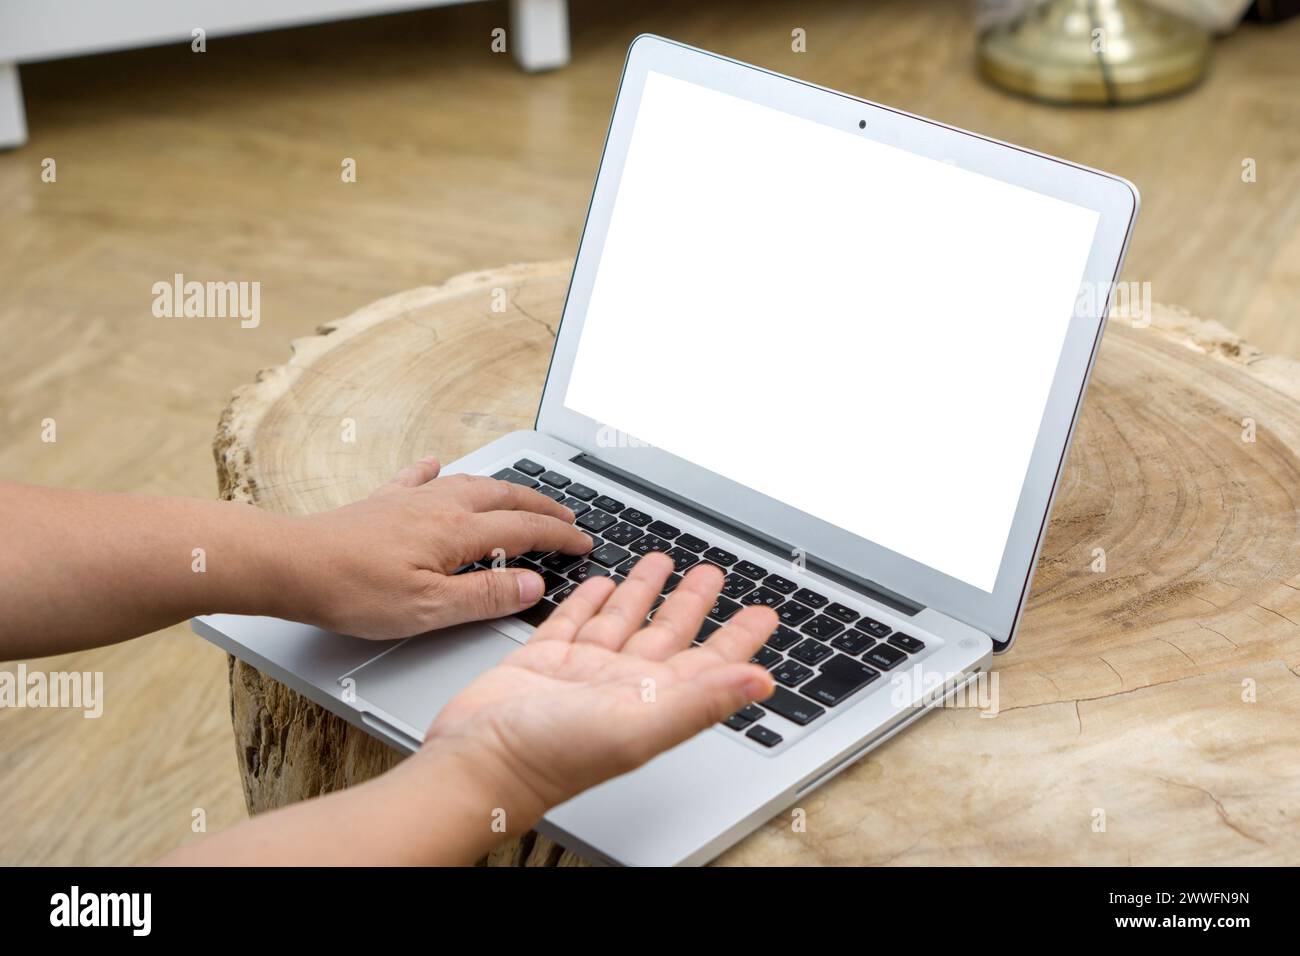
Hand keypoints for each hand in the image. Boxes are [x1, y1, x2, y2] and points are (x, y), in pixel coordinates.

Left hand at [279, 457, 592, 638]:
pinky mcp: (383, 503)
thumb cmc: (353, 590)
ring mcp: (410, 500)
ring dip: (504, 488)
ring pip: (471, 483)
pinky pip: (418, 478)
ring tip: (522, 494)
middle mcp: (439, 505)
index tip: (584, 543)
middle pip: (506, 496)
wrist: (291, 564)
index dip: (559, 536)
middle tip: (568, 516)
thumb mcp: (429, 609)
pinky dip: (437, 471)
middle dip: (542, 505)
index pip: (524, 528)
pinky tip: (436, 465)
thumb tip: (533, 586)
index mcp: (457, 531)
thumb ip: (485, 597)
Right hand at [420, 553, 777, 831]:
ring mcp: (581, 672)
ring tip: (662, 561)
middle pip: (669, 633)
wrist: (478, 760)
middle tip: (711, 573)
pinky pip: (573, 622)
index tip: (763, 614)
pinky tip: (601, 583)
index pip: (709, 663)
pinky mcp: (541, 662)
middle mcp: (621, 684)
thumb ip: (703, 700)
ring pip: (623, 620)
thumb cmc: (554, 756)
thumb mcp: (642, 723)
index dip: (738, 638)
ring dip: (644, 591)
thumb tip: (763, 681)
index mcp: (653, 698)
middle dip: (692, 602)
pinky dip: (590, 601)